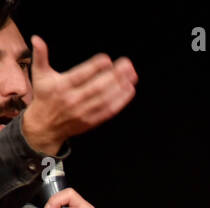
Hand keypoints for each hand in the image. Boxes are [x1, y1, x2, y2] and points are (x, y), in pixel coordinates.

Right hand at [21, 36, 137, 154]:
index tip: (107, 59)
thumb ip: (39, 56)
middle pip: (97, 87)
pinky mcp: (92, 121)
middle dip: (114, 76)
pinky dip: (121, 101)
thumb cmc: (44, 95)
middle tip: (127, 64)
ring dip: (121, 87)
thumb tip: (36, 39)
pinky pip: (109, 110)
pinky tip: (129, 89)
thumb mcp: (40, 75)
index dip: (94, 68)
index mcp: (61, 87)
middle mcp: (73, 100)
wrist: (45, 126)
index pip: (80, 76)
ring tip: (132, 75)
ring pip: (105, 99)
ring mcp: (83, 112)